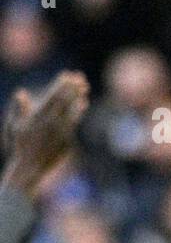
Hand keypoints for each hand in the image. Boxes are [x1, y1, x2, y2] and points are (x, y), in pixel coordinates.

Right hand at [1, 71, 89, 196]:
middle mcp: (50, 122)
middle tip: (80, 76)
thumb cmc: (20, 147)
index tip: (67, 75)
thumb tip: (21, 92)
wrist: (30, 167)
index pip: (52, 96)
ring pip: (71, 110)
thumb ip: (18, 110)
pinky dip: (79, 111)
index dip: (60, 85)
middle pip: (64, 101)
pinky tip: (83, 102)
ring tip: (84, 86)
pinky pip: (75, 122)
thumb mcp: (14, 127)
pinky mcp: (67, 139)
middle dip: (72, 87)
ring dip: (78, 96)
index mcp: (37, 117)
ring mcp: (60, 131)